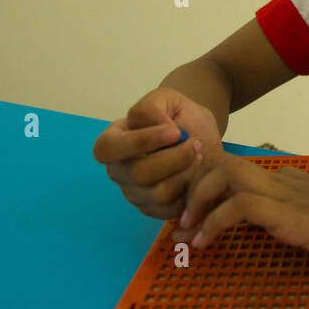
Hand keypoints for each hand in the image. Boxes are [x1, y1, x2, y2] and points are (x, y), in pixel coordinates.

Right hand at [94, 87, 222, 219]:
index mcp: (113, 140)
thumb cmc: (179, 116)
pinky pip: (172, 210)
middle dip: (175, 158)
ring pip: (158, 194)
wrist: (201, 135)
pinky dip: (190, 192)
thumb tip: (159, 129)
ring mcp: (133, 193)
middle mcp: (118, 170)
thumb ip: (153, 108)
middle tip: (197, 144)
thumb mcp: (167, 99)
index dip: (141, 141)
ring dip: (186, 174)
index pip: (108, 148)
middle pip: (139, 174)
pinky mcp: (153, 209)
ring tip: (199, 156)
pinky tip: (197, 175)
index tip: (176, 131)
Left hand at [171, 149, 308, 275]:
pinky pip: (242, 207)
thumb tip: (278, 229)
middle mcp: (288, 182)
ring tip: (187, 236)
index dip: (207, 188)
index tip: (192, 217)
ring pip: (226, 177)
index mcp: (295, 182)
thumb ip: (304, 219)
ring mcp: (292, 197)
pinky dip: (216, 222)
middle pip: (223, 164)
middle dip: (193, 189)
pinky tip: (207, 243)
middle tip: (181, 224)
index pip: (239, 171)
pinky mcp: (296, 218)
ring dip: (197, 204)